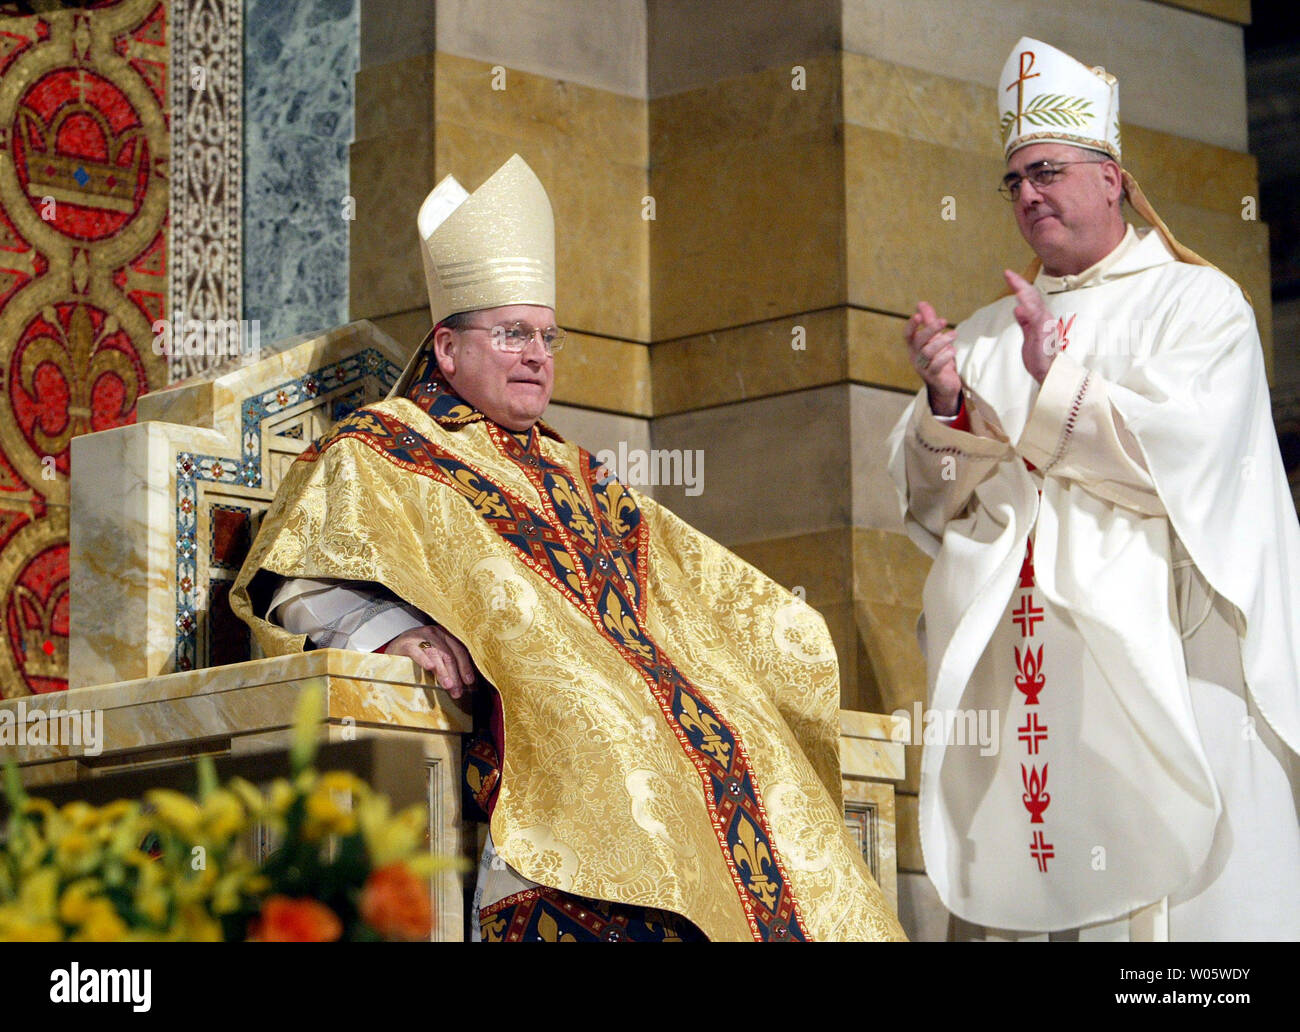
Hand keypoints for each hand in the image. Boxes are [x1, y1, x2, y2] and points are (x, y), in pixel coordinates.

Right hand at [385, 624, 477, 698]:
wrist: (394, 649)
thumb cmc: (418, 654)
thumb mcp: (436, 656)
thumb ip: (448, 665)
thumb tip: (464, 684)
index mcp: (446, 635)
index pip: (460, 650)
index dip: (466, 666)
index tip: (470, 682)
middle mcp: (435, 633)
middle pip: (449, 654)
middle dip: (455, 674)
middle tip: (457, 690)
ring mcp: (420, 636)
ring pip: (436, 654)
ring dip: (443, 671)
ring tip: (447, 685)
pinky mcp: (407, 643)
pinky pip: (417, 651)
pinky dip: (424, 659)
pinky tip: (430, 667)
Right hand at [905, 301, 962, 416]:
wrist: (944, 385)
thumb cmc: (938, 358)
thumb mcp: (933, 339)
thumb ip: (928, 321)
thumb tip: (921, 303)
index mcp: (914, 347)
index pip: (908, 335)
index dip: (911, 325)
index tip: (918, 315)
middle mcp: (916, 357)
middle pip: (919, 342)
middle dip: (931, 329)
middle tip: (944, 320)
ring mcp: (923, 368)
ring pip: (928, 353)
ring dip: (942, 341)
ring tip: (954, 334)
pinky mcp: (933, 377)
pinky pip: (936, 366)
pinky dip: (945, 356)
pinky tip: (953, 350)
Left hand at [1004, 269, 1057, 383]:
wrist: (1049, 372)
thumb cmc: (1040, 356)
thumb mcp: (1028, 335)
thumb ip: (1024, 321)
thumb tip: (1017, 307)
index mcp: (1040, 317)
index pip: (1029, 297)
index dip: (1020, 286)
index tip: (1009, 276)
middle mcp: (1044, 317)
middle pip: (1032, 295)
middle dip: (1019, 283)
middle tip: (1007, 273)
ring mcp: (1045, 324)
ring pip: (1034, 302)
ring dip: (1022, 290)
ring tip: (1012, 279)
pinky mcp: (1043, 332)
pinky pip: (1035, 317)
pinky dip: (1027, 307)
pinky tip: (1019, 301)